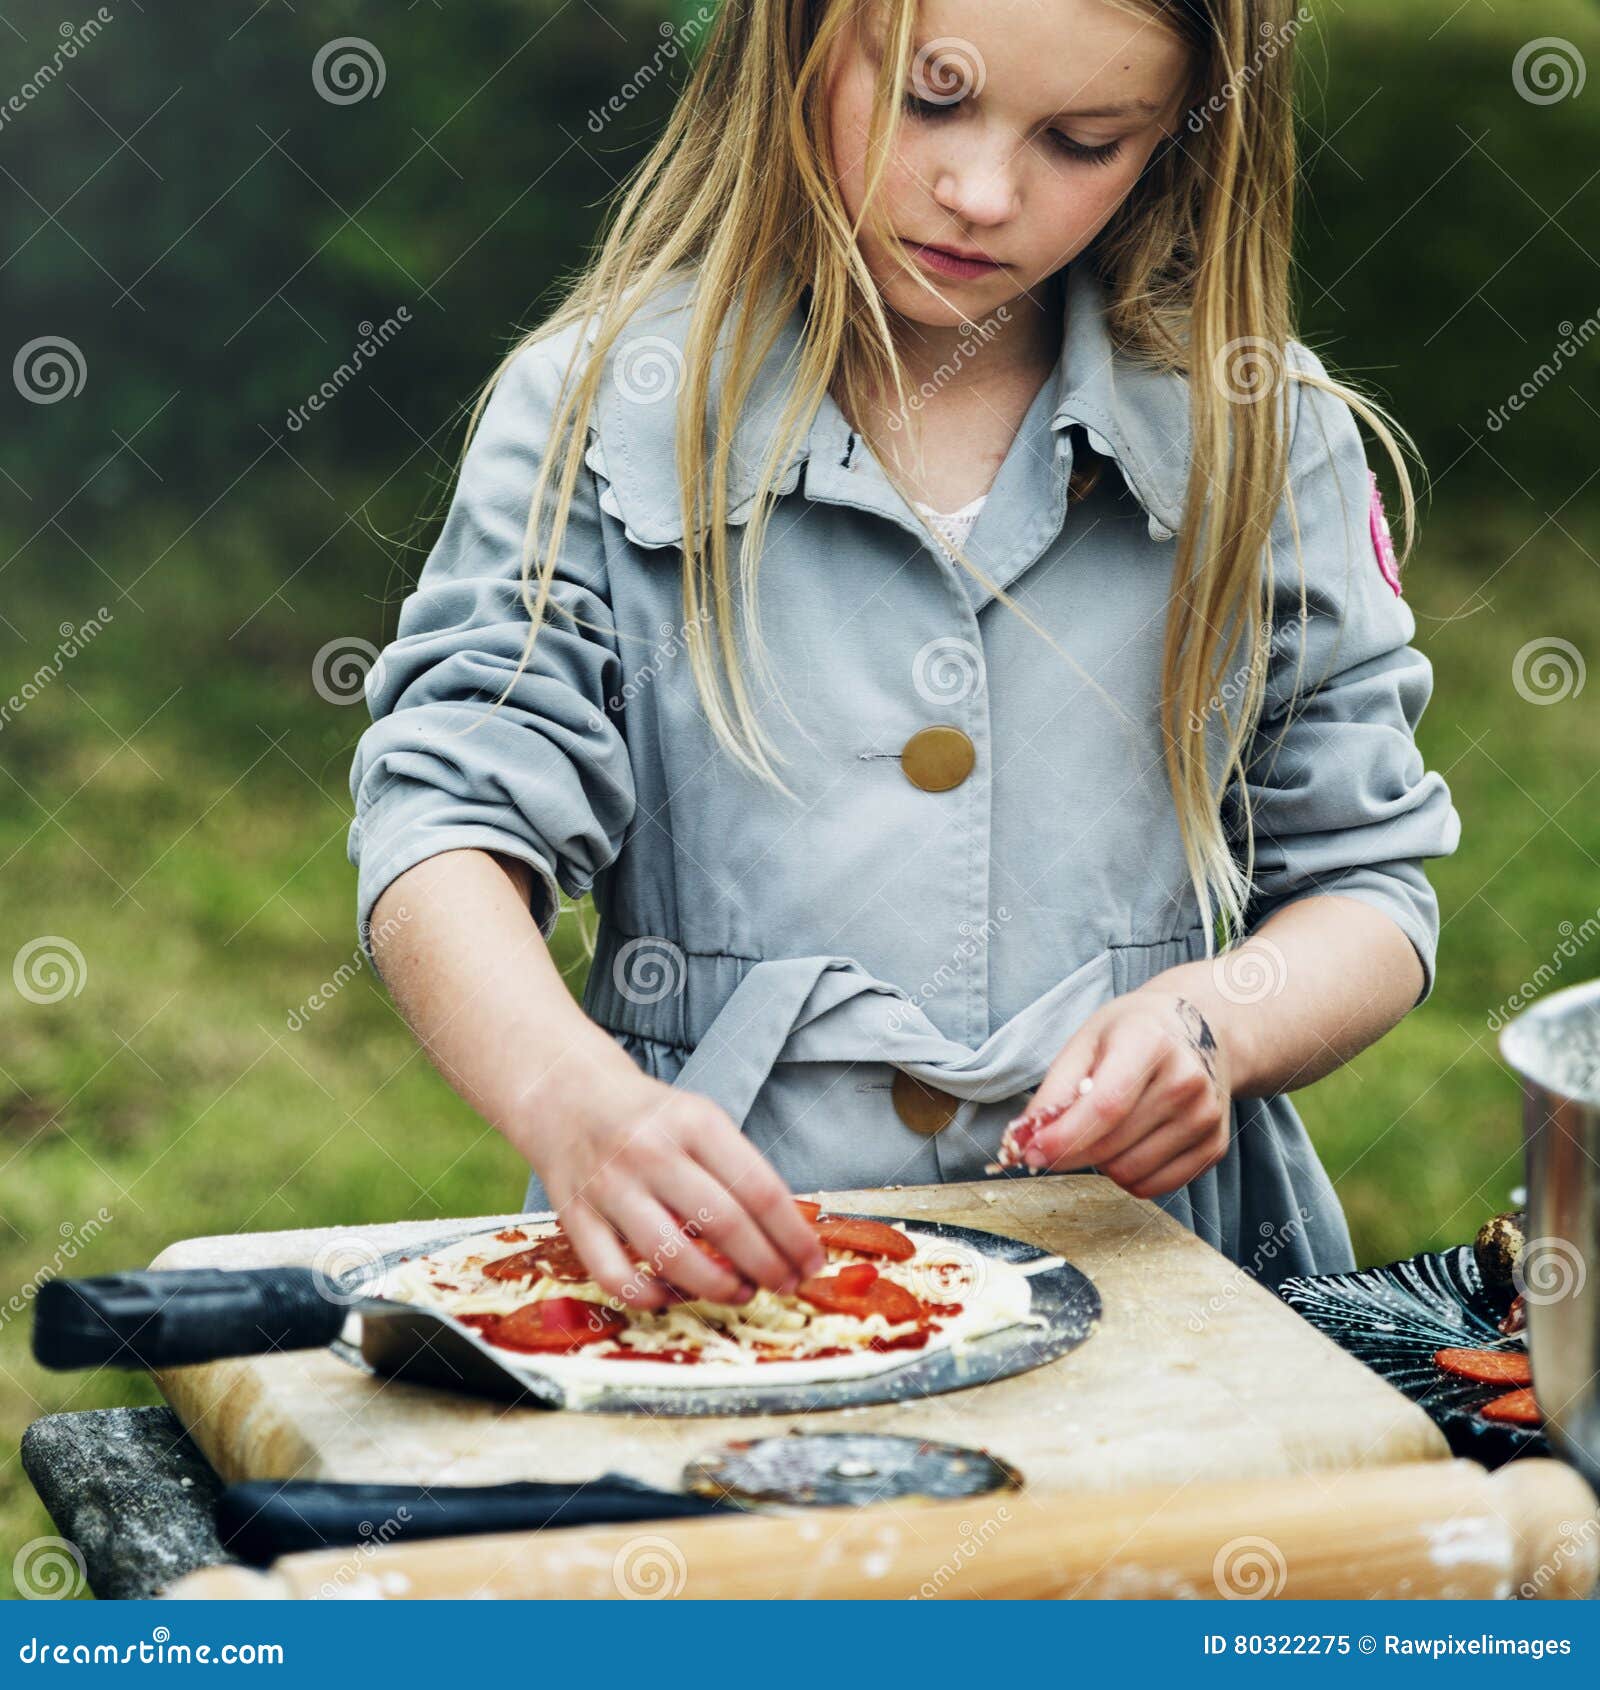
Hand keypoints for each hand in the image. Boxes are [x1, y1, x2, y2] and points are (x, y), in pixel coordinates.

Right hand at [516, 1061, 826, 1310]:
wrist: (566, 1095)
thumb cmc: (650, 1118)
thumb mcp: (701, 1120)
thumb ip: (737, 1169)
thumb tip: (786, 1235)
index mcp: (693, 1122)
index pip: (758, 1188)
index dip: (793, 1235)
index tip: (812, 1261)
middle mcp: (650, 1152)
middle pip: (723, 1224)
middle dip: (767, 1265)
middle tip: (787, 1284)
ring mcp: (609, 1187)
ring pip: (670, 1256)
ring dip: (718, 1287)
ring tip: (742, 1291)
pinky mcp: (574, 1217)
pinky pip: (615, 1276)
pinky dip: (651, 1297)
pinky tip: (676, 1296)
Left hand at [1004, 991, 1232, 1198]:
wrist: (1200, 1029)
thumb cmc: (1134, 1032)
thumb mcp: (1086, 1041)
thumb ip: (1055, 1090)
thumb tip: (1027, 1140)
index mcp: (1150, 1042)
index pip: (1106, 1106)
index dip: (1064, 1137)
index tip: (1031, 1151)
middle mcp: (1186, 1081)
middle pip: (1112, 1145)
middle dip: (1073, 1150)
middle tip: (1064, 1132)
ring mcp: (1206, 1116)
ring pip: (1129, 1173)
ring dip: (1102, 1163)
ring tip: (1106, 1129)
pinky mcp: (1214, 1146)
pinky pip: (1153, 1187)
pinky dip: (1128, 1175)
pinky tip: (1128, 1143)